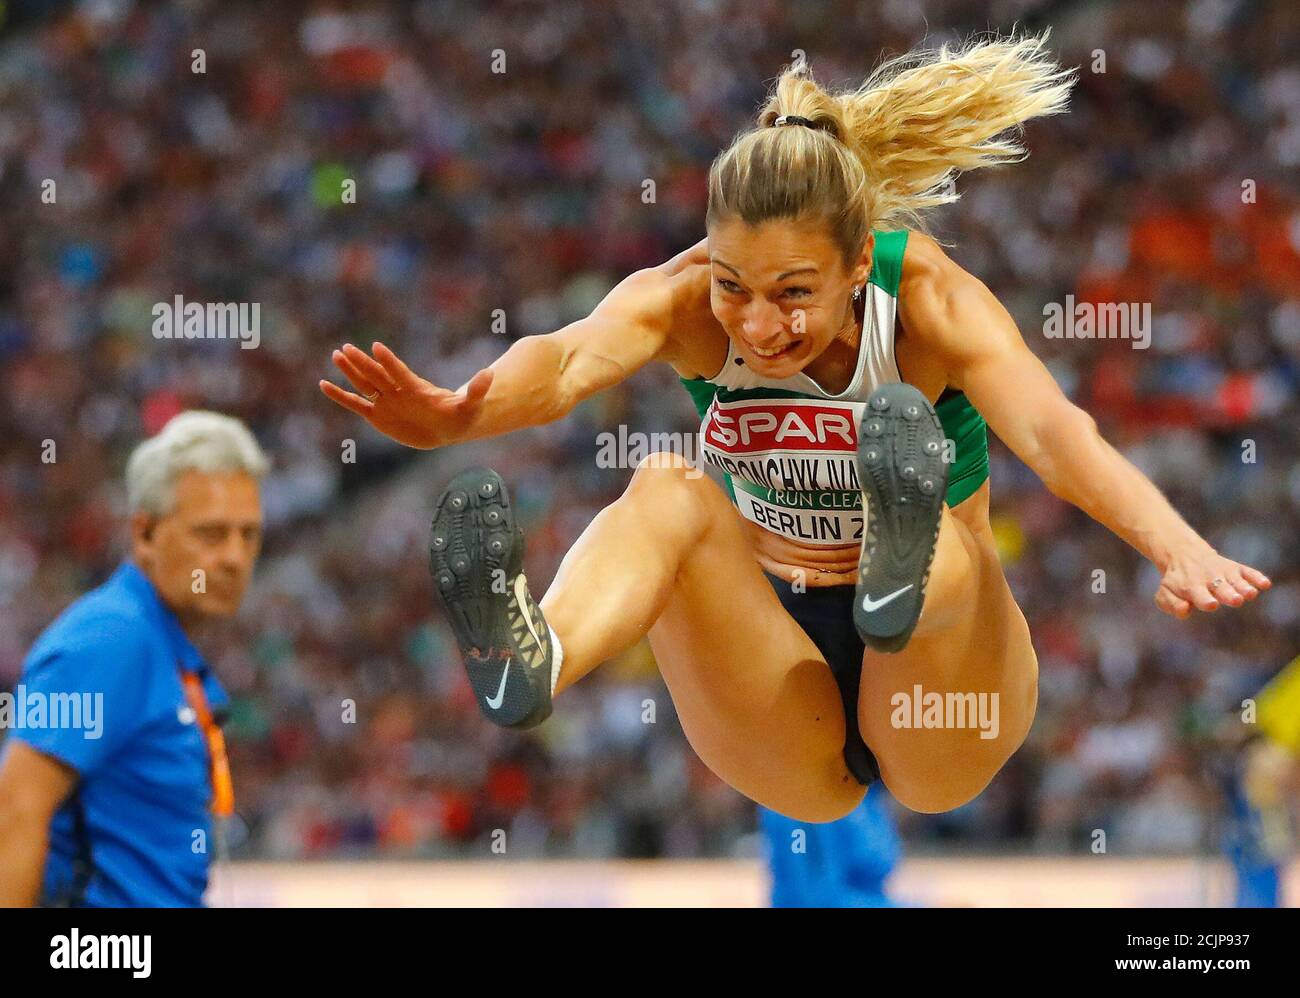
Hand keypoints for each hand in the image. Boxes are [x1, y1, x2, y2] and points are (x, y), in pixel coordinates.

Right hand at [319, 342, 492, 449]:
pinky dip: (341, 396)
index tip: (377, 347)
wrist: (449, 427)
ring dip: (350, 372)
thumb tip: (490, 374)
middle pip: (377, 375)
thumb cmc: (461, 415)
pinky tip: (325, 385)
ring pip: (364, 384)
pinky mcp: (378, 415)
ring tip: (336, 355)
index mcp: (416, 388)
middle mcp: (398, 391)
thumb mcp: (471, 405)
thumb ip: (477, 391)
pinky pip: (356, 404)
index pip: (400, 373)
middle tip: (346, 348)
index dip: (390, 362)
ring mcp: (386, 401)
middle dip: (363, 363)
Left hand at [1153, 544, 1270, 618]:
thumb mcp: (1166, 594)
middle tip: (1236, 600)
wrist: (1183, 554)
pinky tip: (1265, 584)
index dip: (1205, 600)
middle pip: (1222, 589)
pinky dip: (1256, 577)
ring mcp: (1223, 573)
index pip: (1200, 596)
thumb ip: (1172, 605)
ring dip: (1244, 587)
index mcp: (1191, 587)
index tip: (1211, 604)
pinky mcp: (1235, 568)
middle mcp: (1209, 579)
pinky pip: (1248, 571)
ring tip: (1251, 594)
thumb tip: (1186, 609)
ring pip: (1236, 580)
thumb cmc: (1176, 582)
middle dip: (1229, 594)